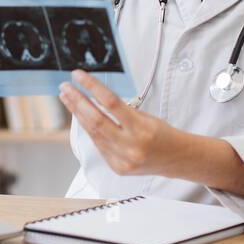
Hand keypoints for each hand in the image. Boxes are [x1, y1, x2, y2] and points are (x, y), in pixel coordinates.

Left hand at [59, 70, 183, 177]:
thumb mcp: (147, 117)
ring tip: (69, 99)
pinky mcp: (117, 167)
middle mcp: (130, 146)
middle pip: (95, 120)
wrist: (177, 158)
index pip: (110, 103)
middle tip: (66, 88)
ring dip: (78, 114)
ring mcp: (122, 160)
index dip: (91, 87)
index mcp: (141, 129)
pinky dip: (89, 130)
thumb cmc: (163, 134)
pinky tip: (82, 118)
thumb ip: (122, 111)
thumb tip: (95, 98)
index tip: (79, 76)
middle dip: (77, 101)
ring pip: (93, 133)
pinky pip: (99, 146)